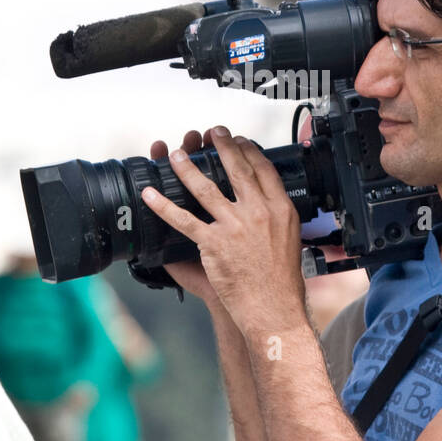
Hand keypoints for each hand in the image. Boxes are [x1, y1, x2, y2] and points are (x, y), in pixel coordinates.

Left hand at [142, 125, 306, 335]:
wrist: (274, 308)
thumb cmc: (282, 281)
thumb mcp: (290, 239)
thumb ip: (274, 218)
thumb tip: (265, 204)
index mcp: (280, 209)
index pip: (263, 169)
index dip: (249, 150)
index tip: (240, 140)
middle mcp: (259, 212)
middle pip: (236, 169)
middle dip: (221, 145)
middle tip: (211, 131)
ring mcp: (235, 227)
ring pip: (206, 188)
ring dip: (186, 167)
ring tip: (174, 153)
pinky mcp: (214, 244)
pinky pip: (183, 220)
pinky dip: (163, 206)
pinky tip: (150, 195)